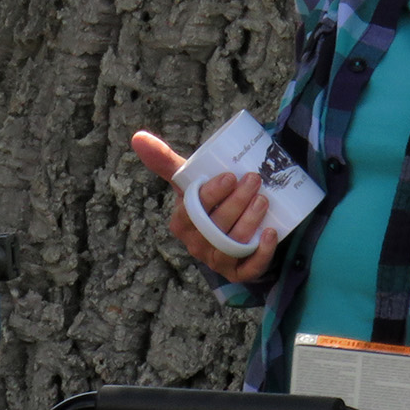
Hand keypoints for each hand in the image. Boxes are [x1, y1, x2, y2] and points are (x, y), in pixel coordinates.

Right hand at [130, 130, 278, 284]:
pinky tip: (271, 233)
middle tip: (254, 179)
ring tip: (263, 200)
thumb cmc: (209, 202)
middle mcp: (196, 245)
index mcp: (181, 224)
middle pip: (215, 228)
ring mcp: (217, 260)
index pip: (192, 212)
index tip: (229, 176)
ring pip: (232, 246)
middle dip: (236, 203)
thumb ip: (166, 161)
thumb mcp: (189, 183)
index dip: (210, 195)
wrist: (232, 228)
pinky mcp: (238, 273)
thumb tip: (138, 136)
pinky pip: (249, 269)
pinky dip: (262, 253)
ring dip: (249, 223)